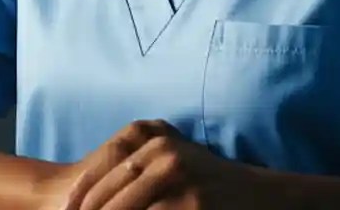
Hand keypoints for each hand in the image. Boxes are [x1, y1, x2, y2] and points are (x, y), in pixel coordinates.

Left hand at [34, 120, 283, 209]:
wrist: (260, 195)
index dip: (80, 194)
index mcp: (153, 136)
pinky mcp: (191, 207)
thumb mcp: (170, 158)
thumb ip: (134, 165)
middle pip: (108, 196)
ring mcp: (178, 181)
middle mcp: (164, 153)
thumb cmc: (205, 179)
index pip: (100, 167)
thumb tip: (82, 199)